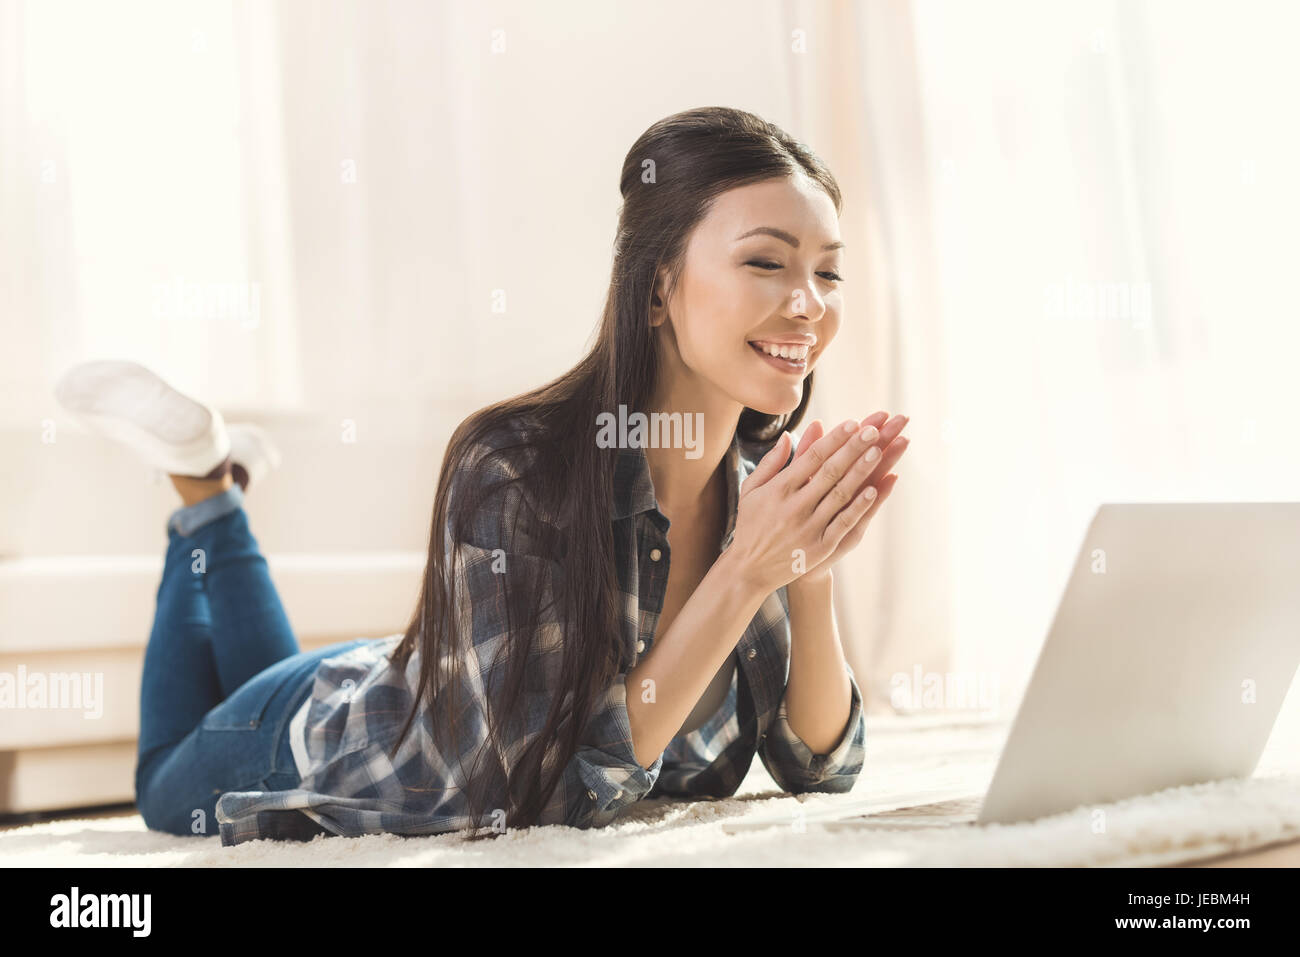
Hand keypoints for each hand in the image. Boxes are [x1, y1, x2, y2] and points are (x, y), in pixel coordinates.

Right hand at [727, 415, 900, 595]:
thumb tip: (787, 435)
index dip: (834, 439)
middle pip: (830, 471)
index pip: (812, 457)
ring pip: (840, 494)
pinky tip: (874, 490)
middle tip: (875, 430)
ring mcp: (809, 527)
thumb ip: (770, 462)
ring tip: (879, 451)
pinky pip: (843, 523)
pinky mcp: (820, 547)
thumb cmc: (751, 524)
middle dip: (854, 448)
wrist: (749, 569)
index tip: (854, 423)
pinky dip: (859, 506)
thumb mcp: (751, 490)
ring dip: (861, 472)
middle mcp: (795, 506)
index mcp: (779, 489)